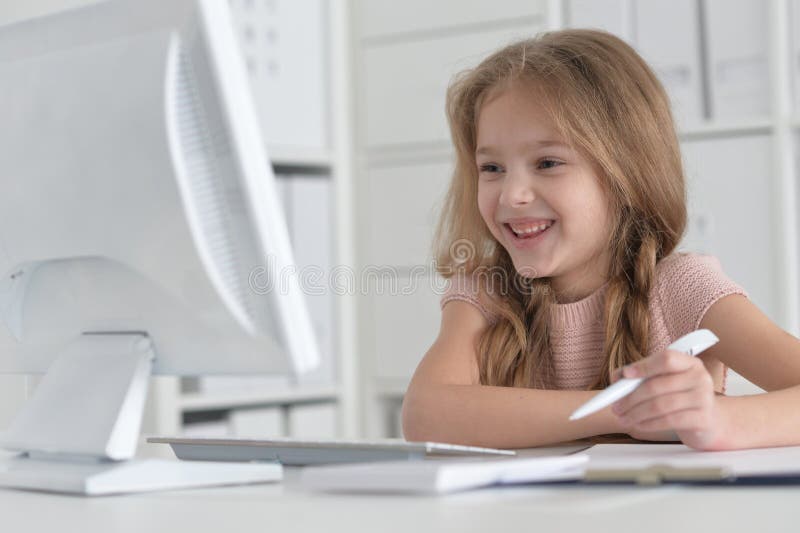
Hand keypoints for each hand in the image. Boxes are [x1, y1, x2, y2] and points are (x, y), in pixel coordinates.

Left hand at [610, 349, 725, 449]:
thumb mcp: (664, 381)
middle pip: (657, 385)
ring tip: (622, 418)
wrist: (708, 421)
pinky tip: (638, 425)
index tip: (625, 375)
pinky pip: (669, 420)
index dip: (644, 366)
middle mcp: (699, 377)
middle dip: (631, 397)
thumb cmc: (681, 397)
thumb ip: (641, 375)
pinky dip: (648, 423)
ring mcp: (703, 398)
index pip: (666, 359)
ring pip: (660, 405)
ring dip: (636, 413)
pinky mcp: (702, 419)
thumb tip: (617, 377)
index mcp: (689, 362)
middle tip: (616, 406)